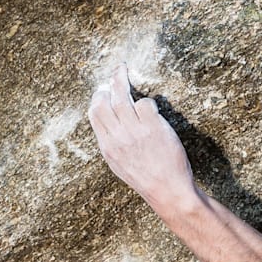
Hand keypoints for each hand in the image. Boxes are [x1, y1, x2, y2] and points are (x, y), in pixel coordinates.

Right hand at [86, 63, 197, 216]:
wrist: (166, 190)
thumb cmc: (145, 178)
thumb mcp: (119, 164)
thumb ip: (113, 142)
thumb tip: (109, 122)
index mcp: (107, 147)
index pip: (94, 114)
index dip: (97, 98)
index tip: (102, 90)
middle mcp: (118, 137)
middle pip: (104, 101)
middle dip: (108, 84)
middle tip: (115, 74)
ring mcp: (135, 131)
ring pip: (122, 97)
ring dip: (122, 80)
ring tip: (123, 71)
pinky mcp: (152, 127)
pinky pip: (146, 103)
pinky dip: (147, 103)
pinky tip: (152, 110)